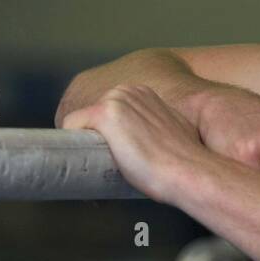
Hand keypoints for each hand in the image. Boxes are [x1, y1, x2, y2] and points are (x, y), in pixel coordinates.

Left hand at [61, 84, 221, 205]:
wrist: (189, 170)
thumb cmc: (185, 160)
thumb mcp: (172, 130)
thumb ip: (154, 127)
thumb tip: (149, 144)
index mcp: (142, 93)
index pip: (109, 113)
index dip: (109, 138)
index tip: (117, 157)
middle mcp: (127, 90)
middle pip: (91, 117)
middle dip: (96, 141)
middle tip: (108, 167)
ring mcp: (115, 100)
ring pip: (80, 123)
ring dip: (86, 145)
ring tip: (103, 168)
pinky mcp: (103, 114)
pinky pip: (70, 126)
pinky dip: (73, 147)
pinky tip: (92, 162)